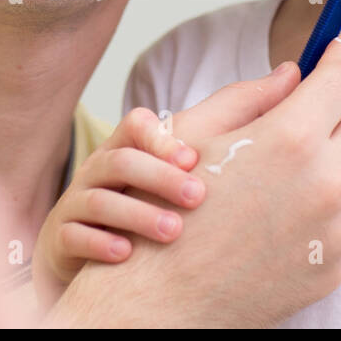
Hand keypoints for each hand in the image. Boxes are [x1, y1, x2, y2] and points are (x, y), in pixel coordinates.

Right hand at [33, 107, 204, 308]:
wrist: (81, 254)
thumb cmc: (137, 207)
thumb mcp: (166, 173)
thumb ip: (218, 132)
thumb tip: (279, 86)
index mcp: (123, 149)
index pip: (135, 125)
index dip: (162, 138)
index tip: (195, 159)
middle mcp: (96, 171)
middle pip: (121, 161)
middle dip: (160, 177)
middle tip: (197, 197)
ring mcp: (75, 204)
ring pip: (100, 200)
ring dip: (138, 215)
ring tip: (172, 231)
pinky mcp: (60, 239)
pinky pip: (74, 236)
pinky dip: (100, 244)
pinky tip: (126, 255)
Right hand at [50, 37, 340, 327]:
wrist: (160, 300)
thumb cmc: (167, 211)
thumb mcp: (198, 137)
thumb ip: (255, 97)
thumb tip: (295, 74)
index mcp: (291, 139)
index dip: (340, 57)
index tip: (335, 53)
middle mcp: (325, 184)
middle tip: (312, 112)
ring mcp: (334, 231)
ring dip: (322, 169)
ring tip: (267, 187)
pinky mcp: (333, 267)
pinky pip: (335, 223)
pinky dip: (311, 216)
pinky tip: (266, 226)